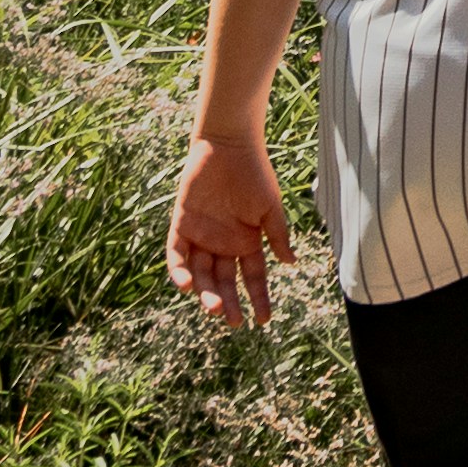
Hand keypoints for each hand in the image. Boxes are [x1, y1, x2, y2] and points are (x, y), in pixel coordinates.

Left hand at [166, 128, 295, 327]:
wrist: (228, 145)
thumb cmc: (254, 173)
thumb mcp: (270, 208)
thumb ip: (277, 236)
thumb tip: (291, 263)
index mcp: (246, 242)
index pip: (252, 277)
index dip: (258, 298)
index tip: (264, 320)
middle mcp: (222, 244)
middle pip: (224, 282)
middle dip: (228, 302)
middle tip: (233, 320)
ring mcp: (201, 237)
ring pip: (201, 274)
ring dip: (205, 293)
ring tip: (213, 308)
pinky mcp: (182, 225)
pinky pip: (177, 254)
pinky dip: (179, 271)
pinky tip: (187, 285)